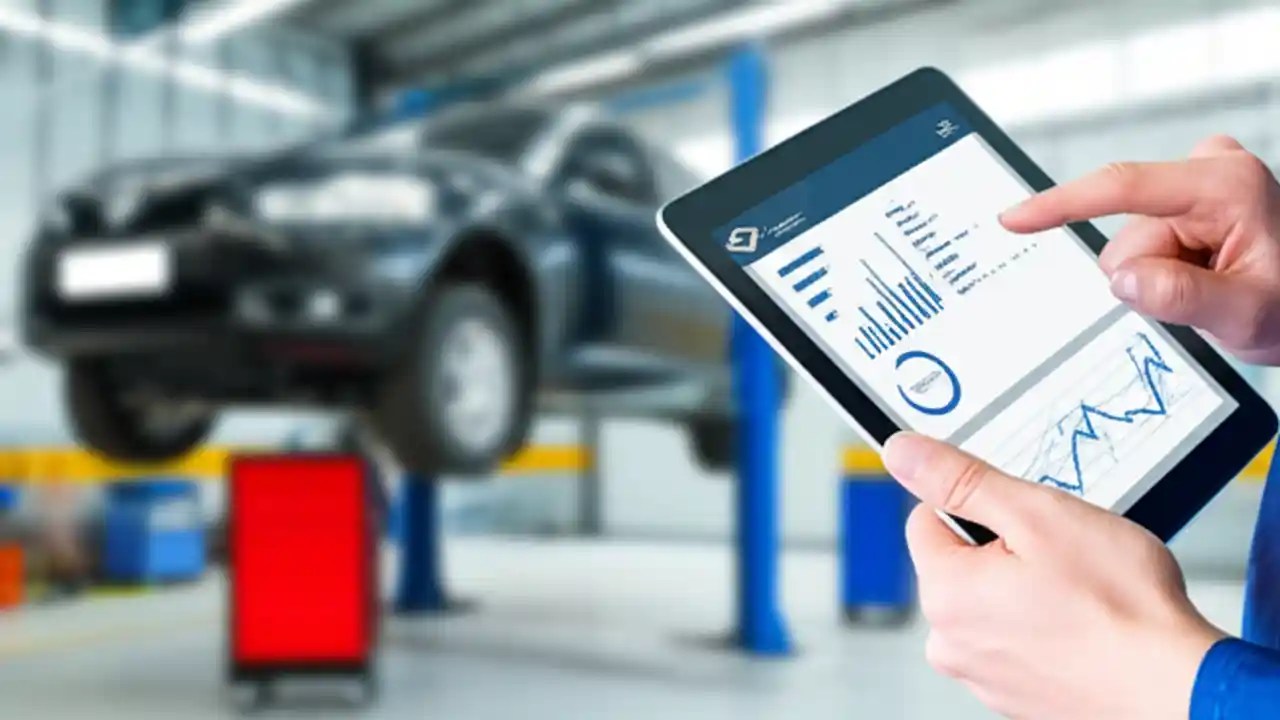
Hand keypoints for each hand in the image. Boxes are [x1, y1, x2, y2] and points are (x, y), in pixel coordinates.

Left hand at [882, 432, 1224, 719]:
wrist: (1179, 687)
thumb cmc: (1119, 608)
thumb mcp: (1035, 515)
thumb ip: (961, 481)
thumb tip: (903, 454)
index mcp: (944, 594)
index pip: (926, 518)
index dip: (977, 505)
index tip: (1019, 512)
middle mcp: (952, 642)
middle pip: (959, 563)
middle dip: (1003, 548)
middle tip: (1061, 554)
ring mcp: (984, 675)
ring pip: (991, 602)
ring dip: (1026, 590)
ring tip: (1080, 593)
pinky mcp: (1018, 695)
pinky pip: (1019, 639)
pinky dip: (1045, 628)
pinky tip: (1085, 625)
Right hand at [1001, 135, 1279, 364]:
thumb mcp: (1246, 315)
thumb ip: (1182, 296)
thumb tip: (1123, 278)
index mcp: (1225, 184)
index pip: (1123, 187)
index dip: (1062, 205)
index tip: (1015, 219)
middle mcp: (1211, 170)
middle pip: (1128, 235)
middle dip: (1148, 276)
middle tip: (1204, 301)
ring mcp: (1201, 181)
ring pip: (1132, 245)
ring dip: (1160, 277)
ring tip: (1212, 288)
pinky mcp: (1192, 196)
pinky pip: (1144, 240)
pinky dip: (1165, 268)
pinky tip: (1205, 275)